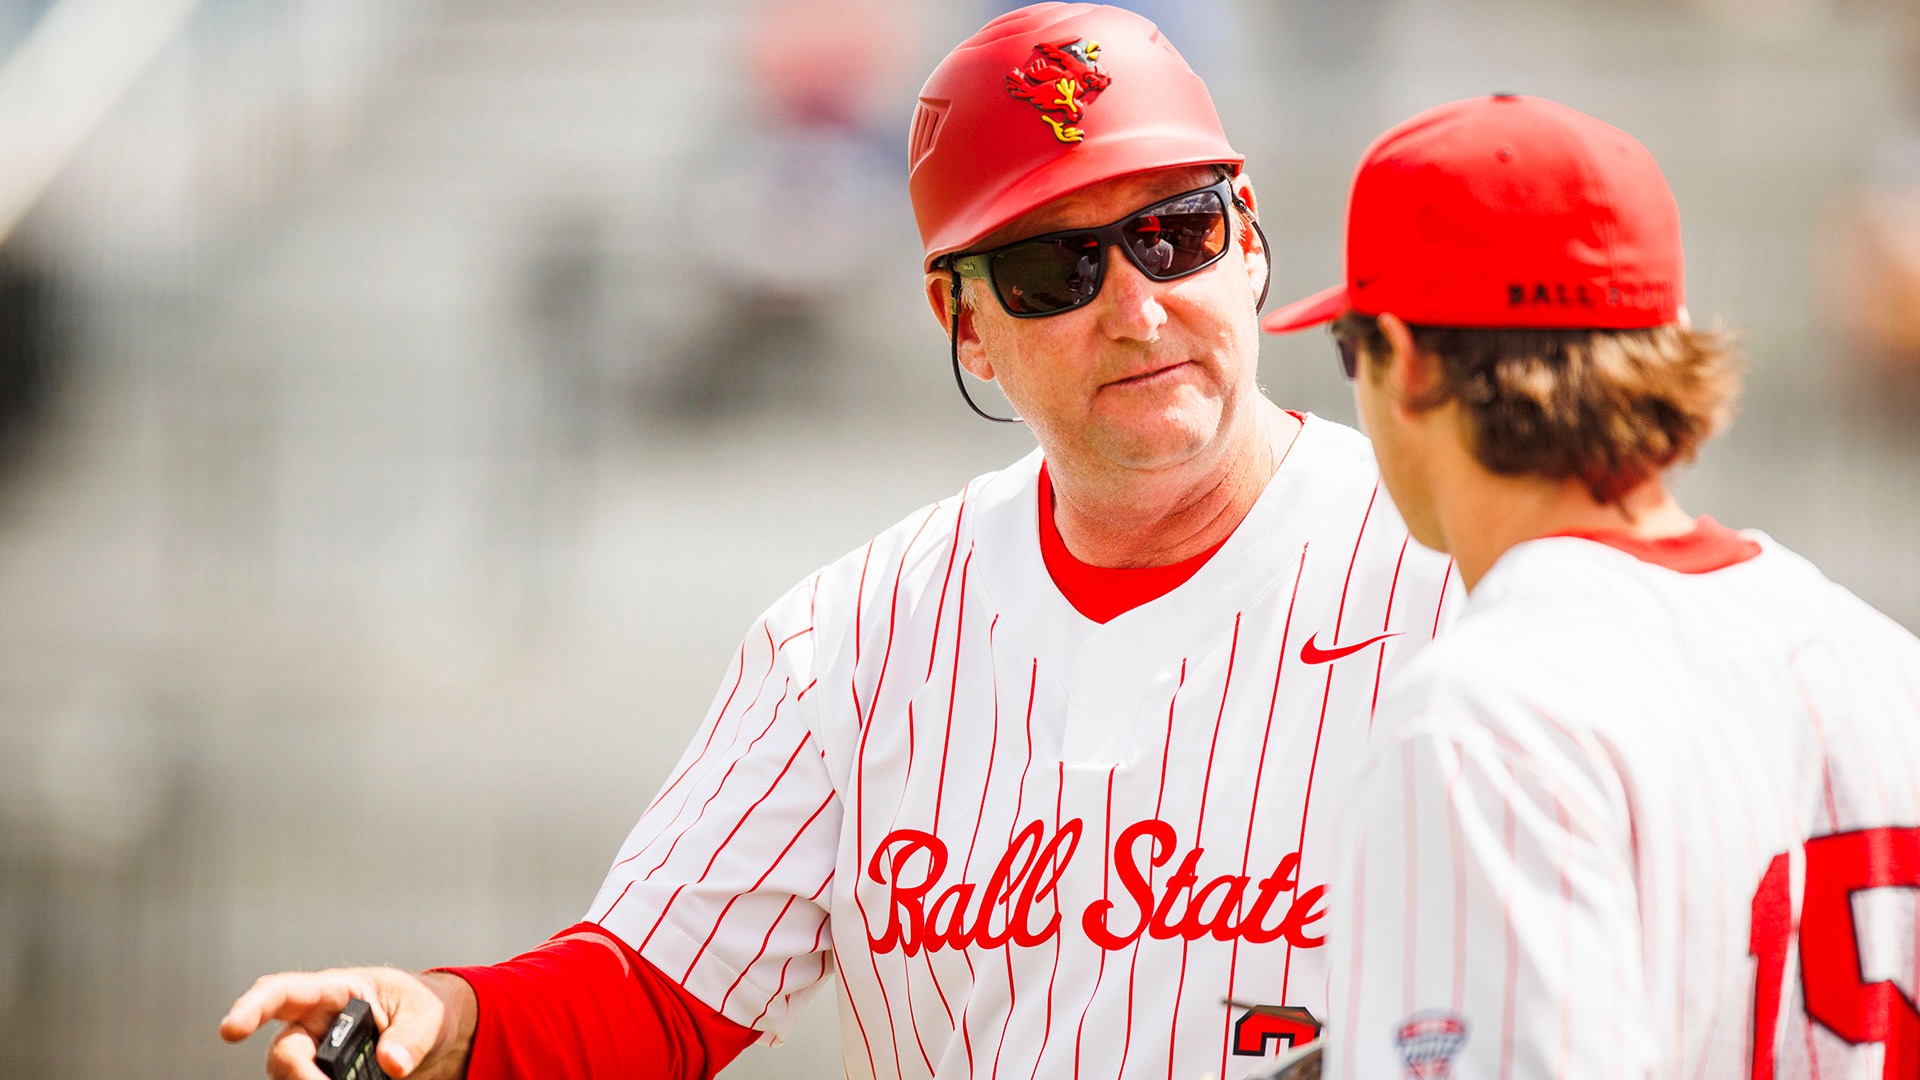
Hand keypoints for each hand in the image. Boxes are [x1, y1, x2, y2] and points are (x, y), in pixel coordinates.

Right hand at [220, 966, 475, 1079]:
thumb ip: (411, 1037)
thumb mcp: (428, 1015)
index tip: (232, 1030)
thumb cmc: (423, 1009)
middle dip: (299, 1075)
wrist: (435, 1036)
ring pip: (290, 1078)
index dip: (251, 1007)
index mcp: (334, 992)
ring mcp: (316, 1057)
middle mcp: (314, 1025)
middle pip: (284, 1052)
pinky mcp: (323, 1079)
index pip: (281, 992)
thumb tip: (394, 1063)